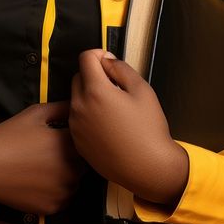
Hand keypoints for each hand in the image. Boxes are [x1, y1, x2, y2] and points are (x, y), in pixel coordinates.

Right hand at [0, 101, 86, 213]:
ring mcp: (63, 191)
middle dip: (72, 157)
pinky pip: (63, 198)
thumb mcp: (36, 113)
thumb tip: (79, 104)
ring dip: (66, 176)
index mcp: (68, 144)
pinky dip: (56, 192)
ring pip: (75, 182)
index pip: (85, 141)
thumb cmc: (10, 137)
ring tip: (42, 168)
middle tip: (49, 154)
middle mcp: (71, 169)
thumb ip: (62, 107)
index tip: (59, 139)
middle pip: (83, 163)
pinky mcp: (54, 207)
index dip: (73, 140)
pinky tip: (38, 182)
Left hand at [69, 49, 188, 207]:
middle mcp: (79, 107)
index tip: (110, 63)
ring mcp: (76, 126)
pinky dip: (88, 114)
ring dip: (90, 95)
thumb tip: (106, 60)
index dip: (99, 54)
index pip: (85, 58)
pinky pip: (77, 118)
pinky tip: (108, 125)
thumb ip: (120, 68)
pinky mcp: (77, 142)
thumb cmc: (148, 129)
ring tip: (113, 108)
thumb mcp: (142, 89)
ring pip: (76, 98)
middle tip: (116, 87)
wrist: (148, 168)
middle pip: (78, 77)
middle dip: (93, 75)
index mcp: (95, 91)